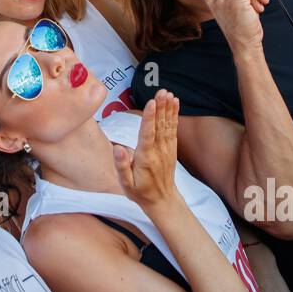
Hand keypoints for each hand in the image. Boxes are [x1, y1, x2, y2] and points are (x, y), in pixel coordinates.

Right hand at [114, 90, 180, 211]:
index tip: (151, 103)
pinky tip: (175, 103)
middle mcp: (158, 151)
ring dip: (168, 108)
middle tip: (161, 91)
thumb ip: (121, 165)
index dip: (149, 118)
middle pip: (159, 126)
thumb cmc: (140, 191)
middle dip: (160, 108)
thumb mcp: (126, 184)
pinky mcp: (171, 147)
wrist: (162, 200)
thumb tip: (117, 147)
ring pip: (167, 125)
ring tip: (168, 93)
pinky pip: (173, 128)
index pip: (147, 134)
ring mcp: (167, 148)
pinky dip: (174, 114)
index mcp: (145, 158)